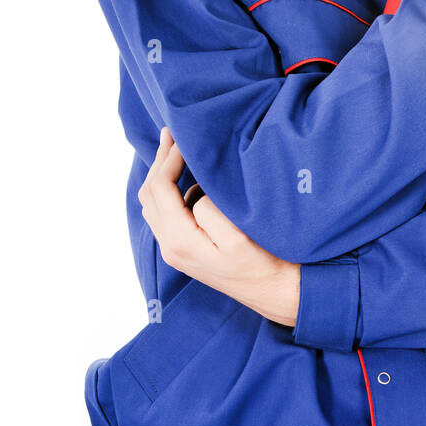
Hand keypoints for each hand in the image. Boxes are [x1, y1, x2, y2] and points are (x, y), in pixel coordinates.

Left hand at [139, 127, 300, 326]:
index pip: (160, 189)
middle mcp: (171, 247)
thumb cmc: (265, 262)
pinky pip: (166, 214)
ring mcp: (176, 250)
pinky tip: (189, 178)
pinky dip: (170, 190)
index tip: (185, 137)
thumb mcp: (239, 236)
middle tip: (173, 134)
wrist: (276, 292)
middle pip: (149, 195)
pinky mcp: (186, 250)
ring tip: (176, 150)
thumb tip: (195, 194)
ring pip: (154, 205)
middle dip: (160, 161)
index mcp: (180, 241)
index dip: (169, 159)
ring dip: (162, 175)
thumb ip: (210, 212)